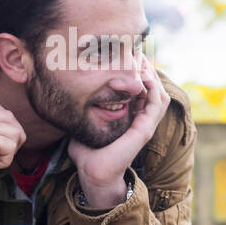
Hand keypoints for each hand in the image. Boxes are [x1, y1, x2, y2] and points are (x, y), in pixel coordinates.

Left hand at [69, 54, 169, 207]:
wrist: (92, 172)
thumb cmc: (87, 152)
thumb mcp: (85, 123)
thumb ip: (82, 110)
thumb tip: (67, 93)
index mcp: (130, 118)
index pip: (140, 90)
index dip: (137, 72)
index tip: (128, 55)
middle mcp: (141, 120)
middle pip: (152, 88)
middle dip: (146, 69)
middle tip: (137, 51)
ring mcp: (146, 125)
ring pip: (158, 93)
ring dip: (151, 75)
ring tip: (142, 59)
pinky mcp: (145, 129)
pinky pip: (156, 102)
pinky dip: (152, 86)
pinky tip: (143, 74)